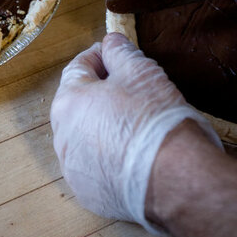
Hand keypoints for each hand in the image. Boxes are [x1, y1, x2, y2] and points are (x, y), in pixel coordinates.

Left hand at [50, 32, 221, 233]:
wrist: (174, 178)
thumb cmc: (155, 119)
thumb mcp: (141, 71)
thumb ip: (120, 52)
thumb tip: (111, 42)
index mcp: (69, 102)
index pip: (78, 68)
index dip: (98, 56)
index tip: (114, 53)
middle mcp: (62, 137)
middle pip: (78, 105)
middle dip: (99, 93)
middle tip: (129, 88)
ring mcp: (74, 170)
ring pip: (85, 139)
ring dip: (102, 128)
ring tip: (133, 125)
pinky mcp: (90, 195)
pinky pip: (96, 169)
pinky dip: (109, 160)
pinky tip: (133, 156)